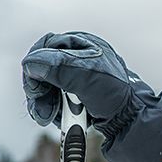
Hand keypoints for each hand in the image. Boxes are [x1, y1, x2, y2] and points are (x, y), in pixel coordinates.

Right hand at [22, 32, 138, 138]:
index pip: (43, 47)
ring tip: (55, 115)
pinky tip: (64, 116)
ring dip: (45, 104)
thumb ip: (59, 69)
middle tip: (44, 107)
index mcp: (80, 44)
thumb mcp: (87, 78)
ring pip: (44, 87)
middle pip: (40, 69)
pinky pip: (52, 99)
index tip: (35, 85)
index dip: (34, 66)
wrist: (128, 117)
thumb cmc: (115, 93)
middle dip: (39, 91)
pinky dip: (54, 110)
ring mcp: (73, 76)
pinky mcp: (73, 92)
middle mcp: (75, 57)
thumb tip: (32, 63)